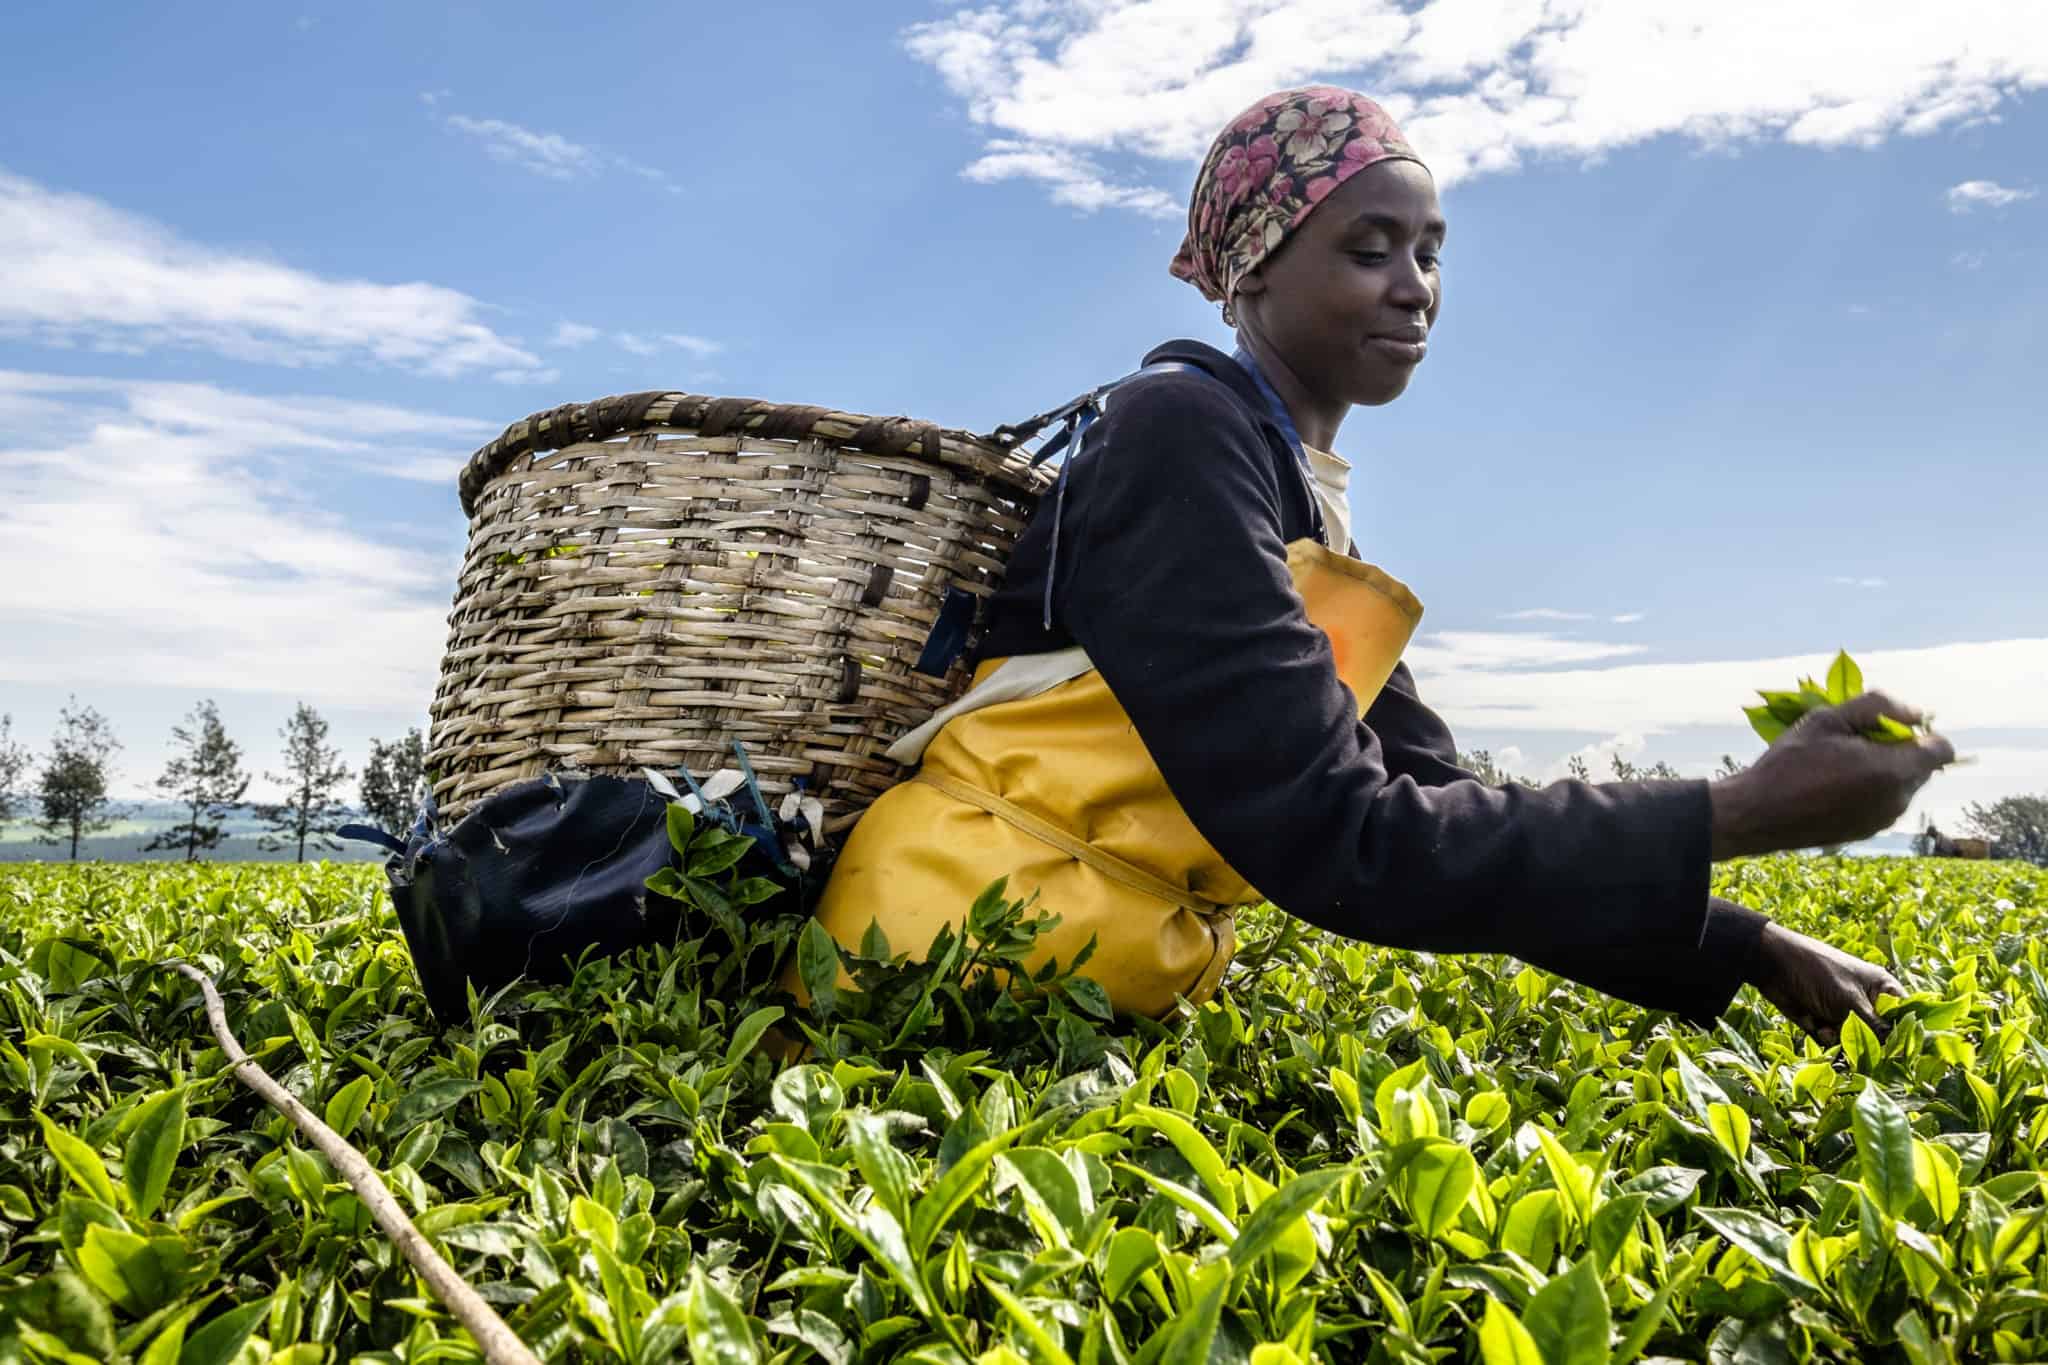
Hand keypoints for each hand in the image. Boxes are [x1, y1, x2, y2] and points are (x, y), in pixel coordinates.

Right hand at [1710, 691, 1954, 857]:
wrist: (1756, 814)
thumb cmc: (1789, 762)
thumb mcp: (1828, 719)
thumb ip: (1879, 707)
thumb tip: (1917, 713)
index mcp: (1894, 771)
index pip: (1942, 749)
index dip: (1919, 732)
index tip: (1884, 728)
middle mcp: (1898, 800)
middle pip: (1921, 767)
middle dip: (1897, 751)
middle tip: (1852, 744)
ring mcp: (1883, 820)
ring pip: (1900, 786)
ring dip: (1881, 772)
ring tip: (1836, 766)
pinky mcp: (1866, 832)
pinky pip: (1882, 804)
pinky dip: (1868, 791)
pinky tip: (1829, 787)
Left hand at [1748, 921, 1905, 1045]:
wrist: (1771, 965)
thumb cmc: (1817, 972)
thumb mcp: (1850, 1000)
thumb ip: (1874, 1026)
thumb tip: (1897, 1048)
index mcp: (1880, 987)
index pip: (1904, 1013)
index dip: (1906, 1032)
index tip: (1903, 1050)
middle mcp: (1865, 1001)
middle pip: (1879, 1033)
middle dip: (1869, 1042)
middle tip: (1857, 1040)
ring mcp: (1843, 1011)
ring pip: (1855, 1040)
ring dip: (1843, 1039)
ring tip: (1829, 1026)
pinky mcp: (1823, 1021)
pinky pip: (1833, 1040)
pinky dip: (1825, 1036)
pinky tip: (1815, 1024)